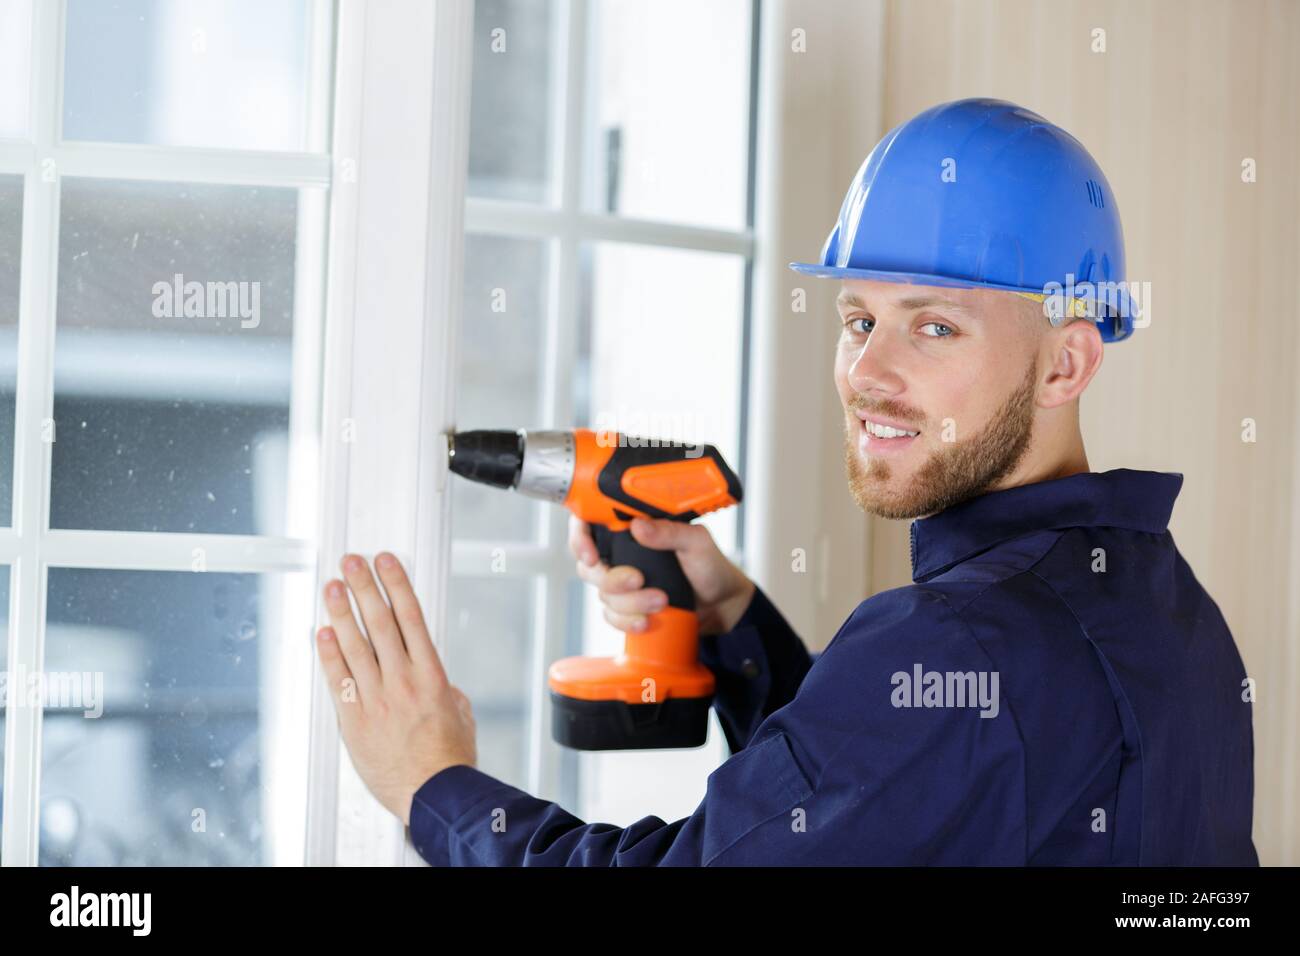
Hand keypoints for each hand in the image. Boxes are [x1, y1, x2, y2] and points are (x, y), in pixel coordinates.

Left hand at [315, 552, 476, 825]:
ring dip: (340, 613)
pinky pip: (338, 680)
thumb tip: (424, 672)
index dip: (396, 584)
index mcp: (432, 674)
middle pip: (379, 623)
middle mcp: (403, 680)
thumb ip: (439, 683)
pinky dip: (328, 655)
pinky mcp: (354, 720)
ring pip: (354, 646)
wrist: (434, 793)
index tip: (386, 560)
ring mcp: (376, 699)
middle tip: (351, 561)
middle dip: (364, 587)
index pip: (411, 617)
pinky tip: (322, 633)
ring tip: (331, 587)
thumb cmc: (450, 756)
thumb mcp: (458, 709)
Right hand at [569, 515, 754, 636]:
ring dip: (628, 603)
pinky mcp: (628, 607)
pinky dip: (627, 621)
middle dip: (612, 579)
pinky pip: (611, 617)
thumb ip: (670, 531)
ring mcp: (623, 583)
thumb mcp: (697, 543)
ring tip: (661, 602)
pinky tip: (646, 622)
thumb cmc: (711, 567)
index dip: (579, 538)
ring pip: (602, 595)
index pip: (591, 524)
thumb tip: (638, 526)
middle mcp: (623, 555)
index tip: (591, 556)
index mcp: (634, 530)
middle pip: (589, 566)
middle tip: (639, 581)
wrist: (721, 606)